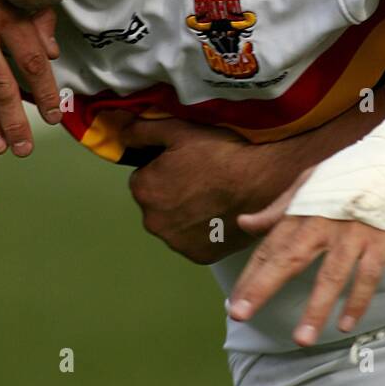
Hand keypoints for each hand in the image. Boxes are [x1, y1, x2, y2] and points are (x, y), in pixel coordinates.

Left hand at [124, 118, 266, 262]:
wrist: (263, 180)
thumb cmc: (223, 153)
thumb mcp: (178, 129)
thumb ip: (142, 131)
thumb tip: (121, 134)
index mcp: (144, 190)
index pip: (143, 179)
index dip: (164, 169)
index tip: (185, 164)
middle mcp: (155, 222)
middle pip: (158, 204)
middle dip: (172, 193)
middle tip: (201, 178)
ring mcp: (178, 242)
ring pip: (176, 224)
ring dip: (187, 213)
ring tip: (214, 195)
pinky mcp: (200, 255)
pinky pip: (195, 241)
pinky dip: (203, 230)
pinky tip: (220, 212)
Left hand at [232, 177, 384, 345]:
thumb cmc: (350, 173)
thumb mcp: (310, 182)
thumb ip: (278, 209)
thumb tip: (244, 223)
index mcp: (303, 208)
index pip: (269, 247)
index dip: (250, 276)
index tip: (234, 304)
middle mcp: (324, 222)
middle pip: (289, 258)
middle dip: (263, 286)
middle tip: (241, 314)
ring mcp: (353, 233)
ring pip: (331, 275)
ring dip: (315, 308)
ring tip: (301, 339)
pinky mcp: (381, 241)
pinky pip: (367, 277)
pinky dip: (357, 301)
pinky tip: (345, 325)